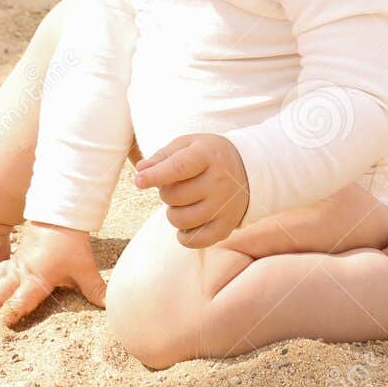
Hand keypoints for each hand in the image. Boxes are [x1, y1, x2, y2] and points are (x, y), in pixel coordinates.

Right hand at [0, 221, 106, 326]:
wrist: (60, 217)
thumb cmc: (71, 245)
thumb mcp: (85, 268)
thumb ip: (95, 289)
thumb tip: (110, 306)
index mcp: (39, 278)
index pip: (23, 299)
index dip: (12, 311)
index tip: (3, 323)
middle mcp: (23, 273)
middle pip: (2, 291)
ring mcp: (15, 266)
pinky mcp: (12, 260)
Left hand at [134, 134, 250, 248]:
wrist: (249, 169)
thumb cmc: (208, 156)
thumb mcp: (187, 145)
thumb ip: (162, 156)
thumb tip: (141, 169)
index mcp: (207, 155)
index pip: (178, 167)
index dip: (155, 176)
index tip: (138, 181)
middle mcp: (219, 180)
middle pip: (174, 196)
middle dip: (166, 192)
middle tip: (179, 186)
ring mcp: (225, 205)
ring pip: (180, 220)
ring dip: (174, 213)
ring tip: (185, 203)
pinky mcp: (227, 225)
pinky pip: (196, 240)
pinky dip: (185, 236)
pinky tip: (188, 224)